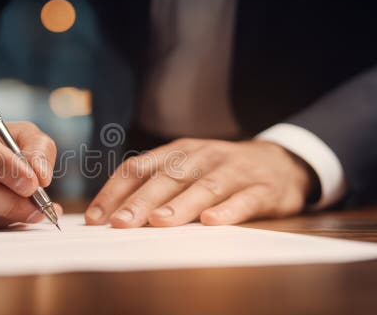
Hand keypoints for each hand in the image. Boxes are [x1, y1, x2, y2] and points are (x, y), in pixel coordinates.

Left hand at [85, 139, 314, 227]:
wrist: (281, 162)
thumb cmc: (221, 171)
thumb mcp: (186, 168)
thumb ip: (154, 186)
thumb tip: (110, 215)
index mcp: (178, 152)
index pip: (138, 168)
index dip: (114, 192)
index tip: (95, 218)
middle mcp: (203, 157)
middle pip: (168, 179)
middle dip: (141, 202)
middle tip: (120, 224)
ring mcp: (233, 171)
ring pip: (203, 187)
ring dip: (180, 205)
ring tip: (160, 222)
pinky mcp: (262, 189)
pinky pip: (243, 200)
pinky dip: (227, 210)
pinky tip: (211, 222)